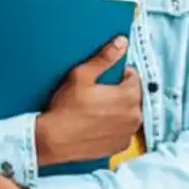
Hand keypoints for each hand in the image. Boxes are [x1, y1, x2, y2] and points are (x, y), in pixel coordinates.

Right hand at [35, 36, 142, 166]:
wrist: (54, 140)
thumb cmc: (66, 107)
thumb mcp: (81, 76)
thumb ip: (105, 58)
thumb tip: (122, 42)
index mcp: (128, 96)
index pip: (135, 78)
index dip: (120, 75)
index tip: (106, 78)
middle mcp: (135, 116)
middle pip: (134, 97)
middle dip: (122, 92)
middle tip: (100, 93)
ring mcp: (128, 134)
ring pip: (130, 114)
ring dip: (120, 110)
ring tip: (99, 109)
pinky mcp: (121, 146)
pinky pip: (124, 130)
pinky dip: (116, 126)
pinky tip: (99, 124)